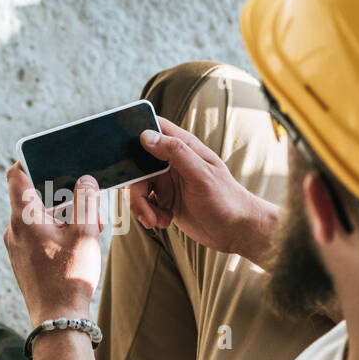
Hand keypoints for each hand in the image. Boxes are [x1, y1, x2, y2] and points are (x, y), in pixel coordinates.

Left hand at [4, 164, 102, 326]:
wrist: (58, 321)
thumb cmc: (69, 277)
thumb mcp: (85, 232)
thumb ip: (86, 200)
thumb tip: (85, 180)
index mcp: (23, 217)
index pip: (17, 175)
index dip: (31, 160)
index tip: (49, 156)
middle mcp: (13, 230)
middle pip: (32, 196)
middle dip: (59, 193)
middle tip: (83, 196)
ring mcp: (16, 247)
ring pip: (37, 218)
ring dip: (62, 215)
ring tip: (88, 225)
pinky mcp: (23, 261)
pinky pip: (37, 236)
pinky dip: (56, 231)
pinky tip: (78, 242)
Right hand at [127, 117, 281, 268]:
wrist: (236, 231)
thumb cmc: (227, 200)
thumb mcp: (201, 175)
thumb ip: (175, 153)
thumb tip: (147, 136)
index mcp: (183, 147)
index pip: (154, 128)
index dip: (135, 133)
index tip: (122, 151)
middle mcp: (173, 162)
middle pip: (138, 164)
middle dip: (134, 186)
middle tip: (141, 205)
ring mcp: (168, 181)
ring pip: (138, 187)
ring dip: (141, 206)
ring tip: (155, 220)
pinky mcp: (166, 200)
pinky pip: (145, 203)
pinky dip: (148, 214)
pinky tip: (163, 221)